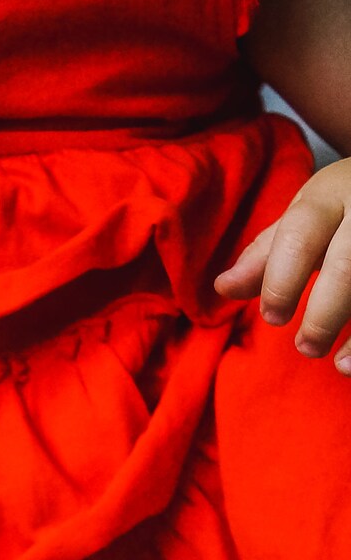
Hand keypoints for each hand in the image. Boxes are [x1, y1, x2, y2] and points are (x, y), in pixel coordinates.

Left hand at [215, 158, 350, 375]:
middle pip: (347, 264)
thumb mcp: (307, 218)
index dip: (282, 278)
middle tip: (306, 348)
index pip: (301, 233)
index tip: (273, 318)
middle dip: (324, 313)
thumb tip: (222, 288)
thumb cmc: (345, 207)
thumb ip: (266, 255)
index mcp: (331, 195)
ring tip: (341, 365)